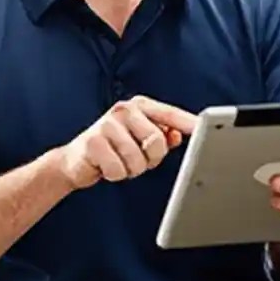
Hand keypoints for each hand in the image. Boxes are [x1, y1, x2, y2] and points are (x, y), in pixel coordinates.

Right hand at [57, 96, 196, 188]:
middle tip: (137, 158)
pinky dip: (115, 175)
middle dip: (150, 159)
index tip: (204, 129)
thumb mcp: (140, 139)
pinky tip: (106, 166)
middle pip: (156, 142)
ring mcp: (107, 125)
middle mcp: (124, 110)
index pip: (170, 114)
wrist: (75, 161)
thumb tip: (177, 136)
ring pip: (138, 160)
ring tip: (119, 161)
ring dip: (131, 169)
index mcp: (140, 106)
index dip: (188, 123)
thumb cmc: (114, 149)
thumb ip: (163, 135)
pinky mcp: (93, 143)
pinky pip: (118, 170)